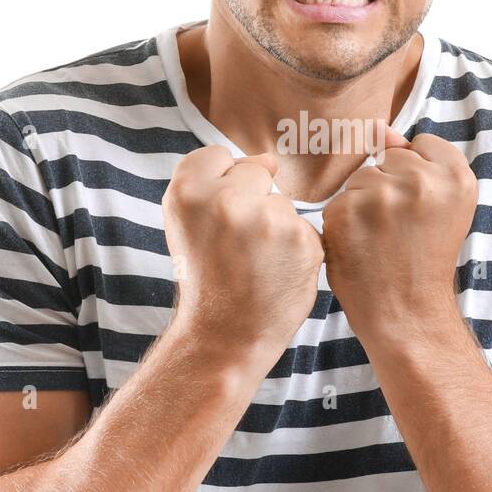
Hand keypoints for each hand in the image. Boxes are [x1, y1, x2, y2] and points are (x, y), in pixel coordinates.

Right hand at [161, 146, 324, 366]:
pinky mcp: (302, 238)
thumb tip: (271, 160)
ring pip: (282, 202)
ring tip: (257, 263)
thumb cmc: (207, 278)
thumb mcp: (187, 223)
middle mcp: (226, 200)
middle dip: (251, 201)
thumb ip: (215, 181)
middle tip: (236, 246)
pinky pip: (304, 227)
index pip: (216, 155)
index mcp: (187, 192)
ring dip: (276, 227)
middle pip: (256, 171)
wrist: (225, 336)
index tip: (215, 219)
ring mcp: (268, 218)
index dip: (219, 185)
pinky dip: (297, 248)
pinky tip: (278, 272)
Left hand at [321, 126, 478, 344]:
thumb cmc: (424, 259)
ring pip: (361, 177)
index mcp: (458, 177)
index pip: (423, 144)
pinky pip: (339, 200)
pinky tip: (361, 247)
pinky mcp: (346, 212)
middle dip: (391, 187)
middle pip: (390, 157)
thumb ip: (418, 162)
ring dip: (365, 203)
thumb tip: (379, 129)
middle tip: (402, 230)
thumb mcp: (442, 206)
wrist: (407, 313)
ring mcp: (382, 196)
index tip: (424, 210)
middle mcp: (423, 181)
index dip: (418, 175)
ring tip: (382, 240)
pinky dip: (344, 223)